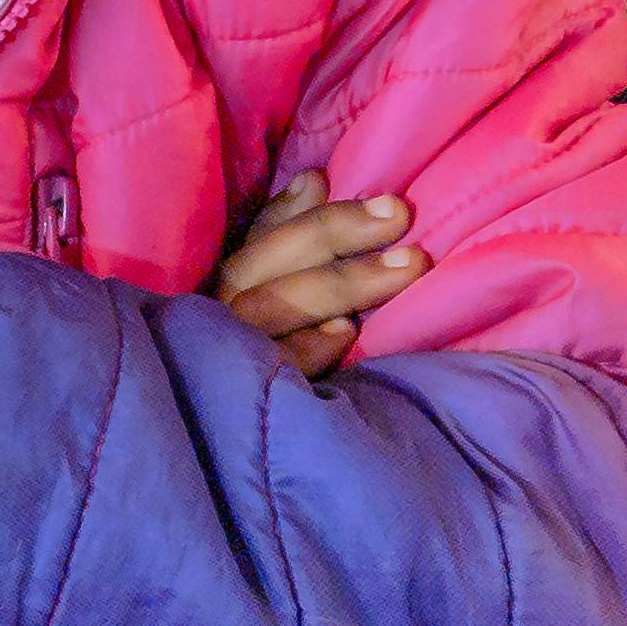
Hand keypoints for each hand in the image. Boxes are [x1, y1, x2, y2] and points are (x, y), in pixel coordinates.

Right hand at [214, 171, 425, 378]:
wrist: (230, 447)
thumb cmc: (270, 345)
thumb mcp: (274, 284)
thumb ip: (287, 233)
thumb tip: (313, 178)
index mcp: (230, 281)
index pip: (266, 234)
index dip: (318, 213)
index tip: (384, 202)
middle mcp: (222, 313)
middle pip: (267, 264)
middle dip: (336, 236)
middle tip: (400, 218)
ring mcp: (233, 354)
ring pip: (274, 307)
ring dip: (340, 283)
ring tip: (404, 269)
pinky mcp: (248, 397)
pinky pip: (276, 368)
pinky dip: (309, 348)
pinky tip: (346, 333)